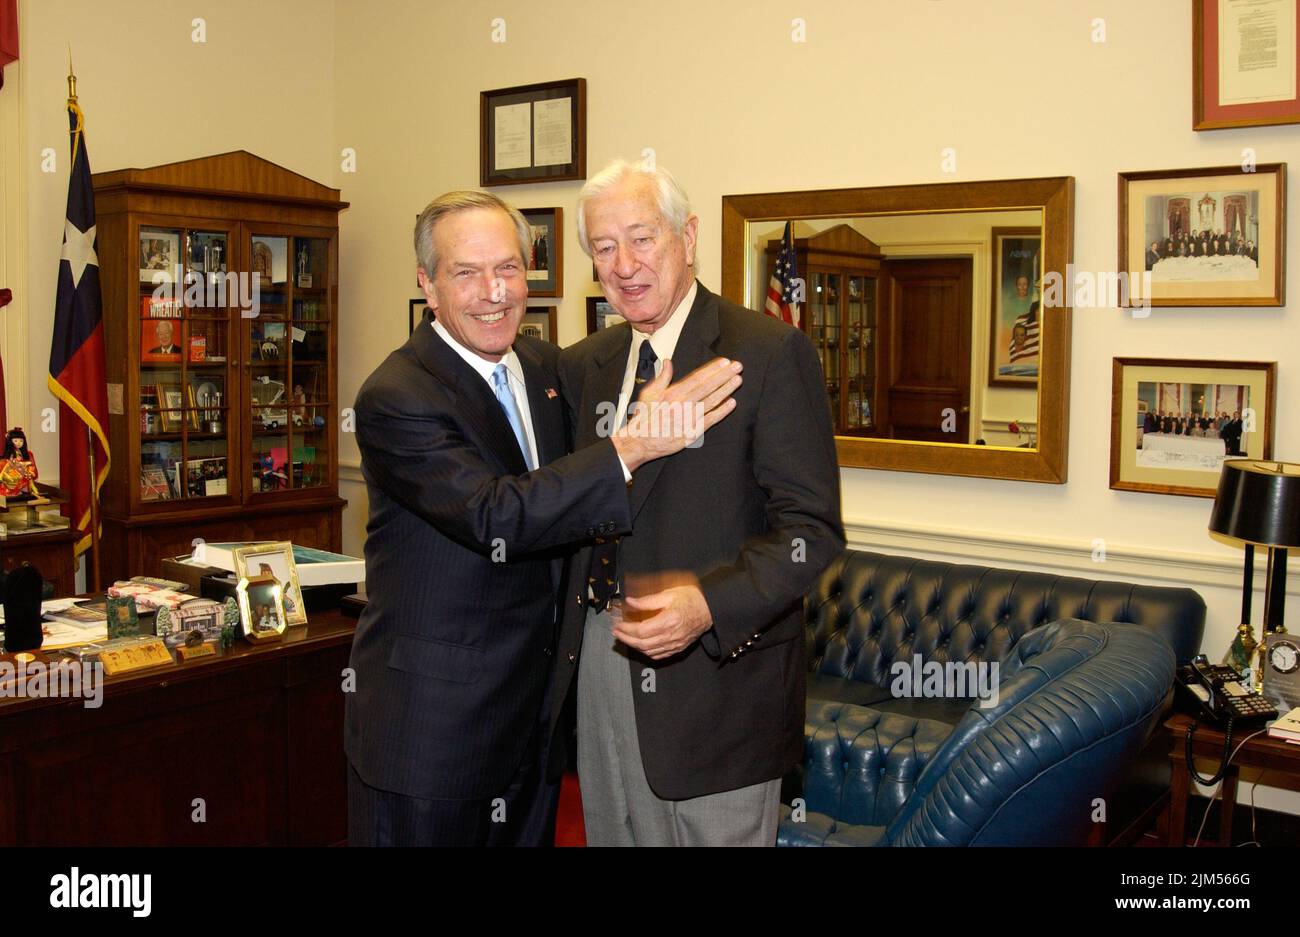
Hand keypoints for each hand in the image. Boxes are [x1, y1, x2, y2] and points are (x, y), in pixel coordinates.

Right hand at [611, 357, 741, 471]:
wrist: (639, 443)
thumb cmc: (644, 418)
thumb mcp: (649, 393)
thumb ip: (661, 377)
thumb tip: (668, 362)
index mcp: (672, 394)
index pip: (697, 378)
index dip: (712, 369)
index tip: (724, 362)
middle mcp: (681, 405)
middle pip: (707, 387)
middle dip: (724, 376)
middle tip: (737, 367)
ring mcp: (688, 420)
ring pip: (711, 402)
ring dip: (726, 390)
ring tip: (737, 380)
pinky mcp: (692, 433)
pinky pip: (710, 420)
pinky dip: (721, 411)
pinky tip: (731, 403)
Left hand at [613, 583, 712, 659]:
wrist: (711, 609)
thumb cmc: (693, 599)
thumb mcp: (669, 594)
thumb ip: (648, 600)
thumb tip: (630, 602)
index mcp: (669, 620)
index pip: (641, 631)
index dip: (626, 629)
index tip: (618, 625)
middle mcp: (672, 635)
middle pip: (643, 644)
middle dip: (626, 639)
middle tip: (617, 633)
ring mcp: (676, 644)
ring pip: (649, 651)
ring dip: (634, 646)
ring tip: (626, 637)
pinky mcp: (678, 648)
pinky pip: (659, 655)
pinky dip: (647, 652)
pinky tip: (641, 645)